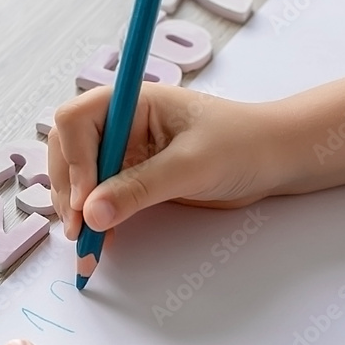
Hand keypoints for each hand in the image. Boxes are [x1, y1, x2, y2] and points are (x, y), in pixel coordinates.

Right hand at [48, 84, 279, 239]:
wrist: (276, 160)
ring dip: (76, 209)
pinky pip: (100, 197)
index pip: (76, 120)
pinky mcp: (134, 179)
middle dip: (69, 190)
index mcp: (132, 101)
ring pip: (79, 177)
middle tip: (80, 231)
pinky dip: (95, 219)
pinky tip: (101, 239)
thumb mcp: (191, 165)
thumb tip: (92, 213)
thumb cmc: (244, 144)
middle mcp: (122, 123)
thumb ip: (139, 188)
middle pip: (67, 150)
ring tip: (88, 243)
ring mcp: (126, 152)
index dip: (73, 161)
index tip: (85, 202)